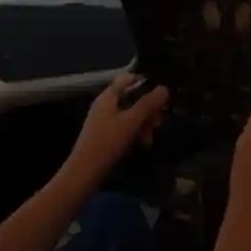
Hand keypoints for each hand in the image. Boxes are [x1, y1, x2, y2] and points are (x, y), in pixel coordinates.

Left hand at [60, 73, 168, 190]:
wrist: (85, 171)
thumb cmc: (108, 142)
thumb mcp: (132, 121)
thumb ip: (148, 103)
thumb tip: (165, 88)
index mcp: (109, 96)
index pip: (129, 78)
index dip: (146, 83)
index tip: (161, 96)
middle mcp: (106, 105)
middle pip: (132, 98)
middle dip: (148, 109)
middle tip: (158, 122)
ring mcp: (104, 120)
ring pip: (131, 114)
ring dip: (144, 123)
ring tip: (149, 139)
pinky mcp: (106, 135)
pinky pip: (125, 127)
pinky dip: (135, 133)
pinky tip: (141, 144)